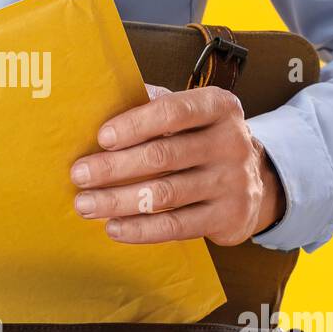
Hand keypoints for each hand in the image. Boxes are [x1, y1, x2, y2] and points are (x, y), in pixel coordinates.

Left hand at [70, 84, 283, 245]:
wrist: (253, 181)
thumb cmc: (201, 140)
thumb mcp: (188, 115)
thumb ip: (152, 105)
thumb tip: (98, 102)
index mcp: (218, 106)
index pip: (173, 111)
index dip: (135, 124)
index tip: (101, 138)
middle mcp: (232, 142)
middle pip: (163, 156)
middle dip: (114, 167)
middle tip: (79, 175)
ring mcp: (233, 182)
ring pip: (165, 195)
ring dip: (118, 201)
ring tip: (85, 205)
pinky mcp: (228, 217)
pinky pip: (176, 226)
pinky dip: (140, 229)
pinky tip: (113, 227)